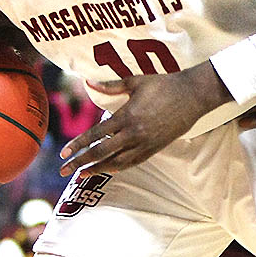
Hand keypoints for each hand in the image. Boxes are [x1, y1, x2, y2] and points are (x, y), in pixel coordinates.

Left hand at [59, 63, 229, 175]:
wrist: (192, 95)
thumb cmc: (164, 84)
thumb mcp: (135, 82)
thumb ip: (110, 86)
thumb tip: (88, 82)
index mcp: (126, 116)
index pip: (95, 135)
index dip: (77, 145)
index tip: (63, 154)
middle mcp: (134, 133)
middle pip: (101, 152)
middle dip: (81, 162)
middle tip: (63, 170)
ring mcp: (145, 143)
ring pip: (116, 161)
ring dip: (98, 168)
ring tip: (82, 174)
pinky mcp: (156, 148)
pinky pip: (134, 161)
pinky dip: (119, 166)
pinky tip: (109, 169)